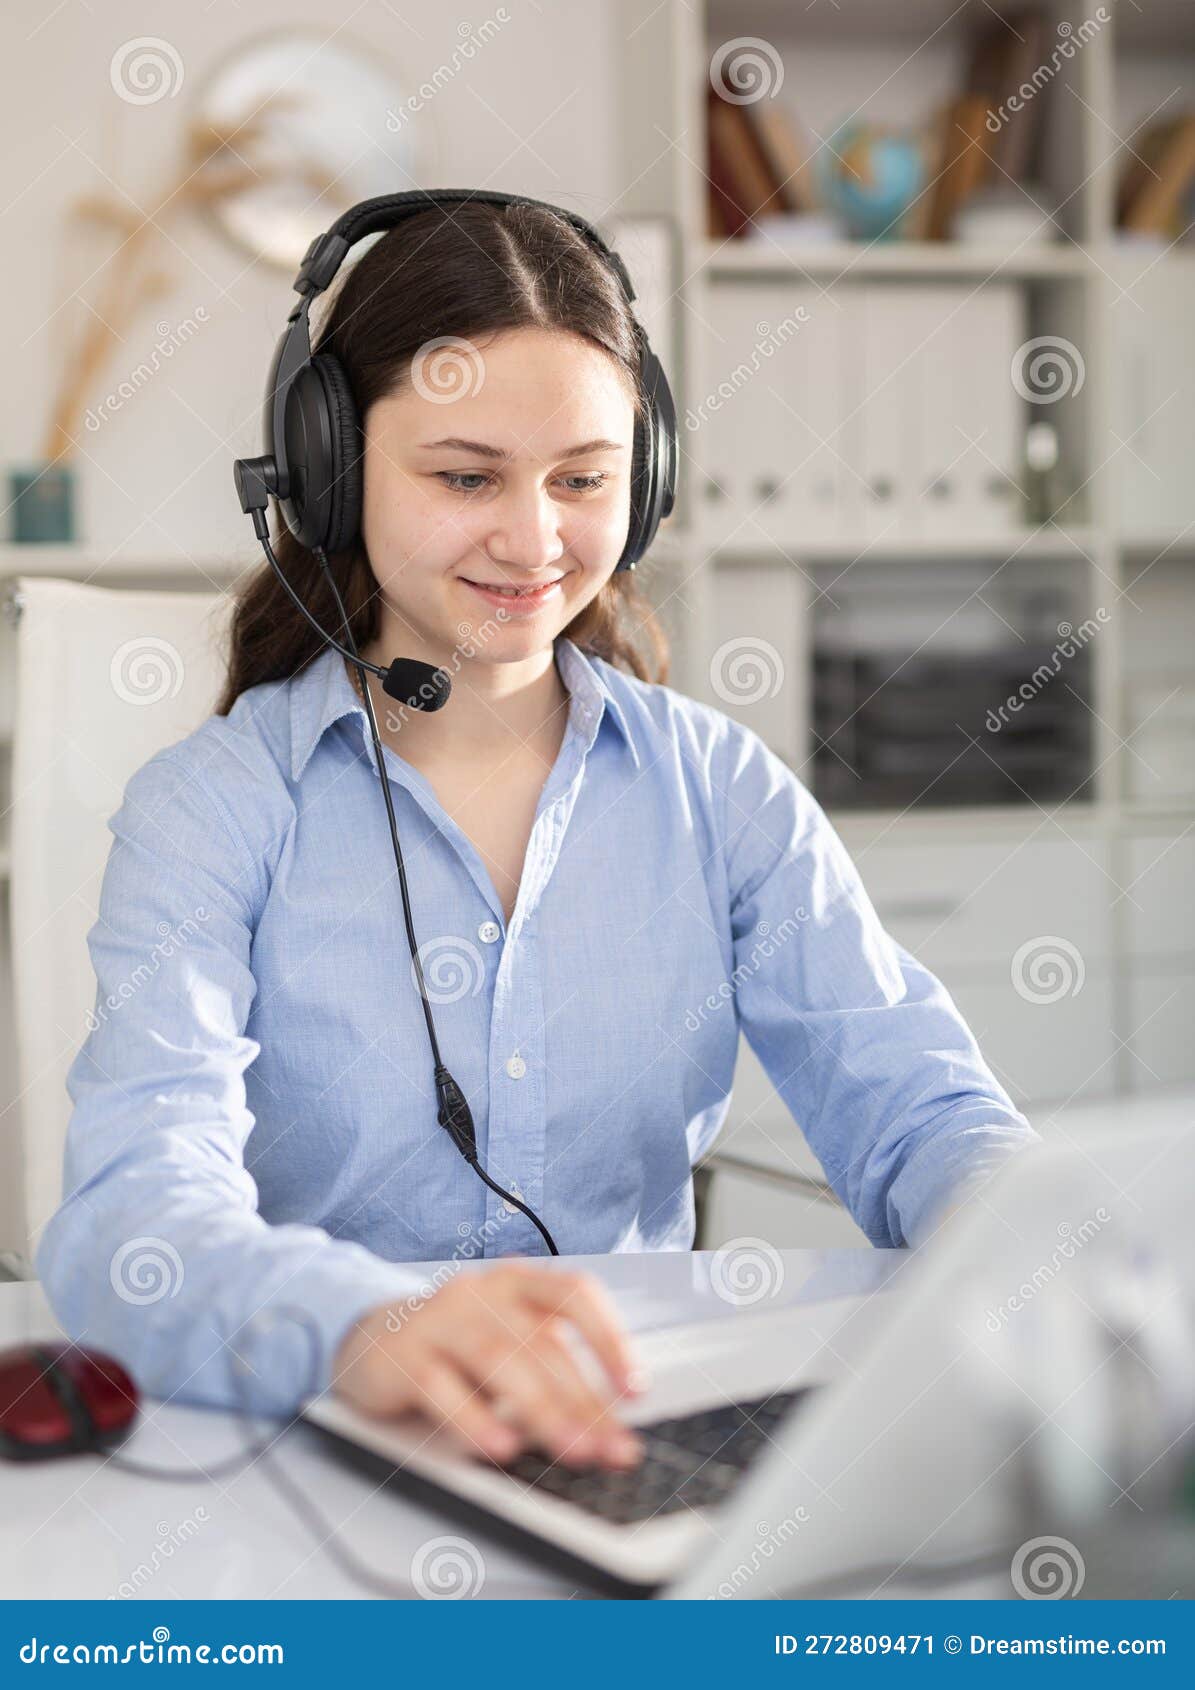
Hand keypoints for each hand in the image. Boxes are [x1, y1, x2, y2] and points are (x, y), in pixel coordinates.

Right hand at [333, 1262, 645, 1468]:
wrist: (367, 1339)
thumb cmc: (453, 1347)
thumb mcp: (506, 1348)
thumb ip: (549, 1376)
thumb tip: (606, 1431)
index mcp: (517, 1283)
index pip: (575, 1295)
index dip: (610, 1339)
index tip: (636, 1389)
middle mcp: (482, 1292)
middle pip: (542, 1343)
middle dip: (584, 1402)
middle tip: (612, 1448)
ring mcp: (440, 1320)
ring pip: (499, 1359)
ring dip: (542, 1410)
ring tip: (574, 1451)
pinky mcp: (401, 1355)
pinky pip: (441, 1388)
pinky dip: (474, 1419)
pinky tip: (500, 1446)